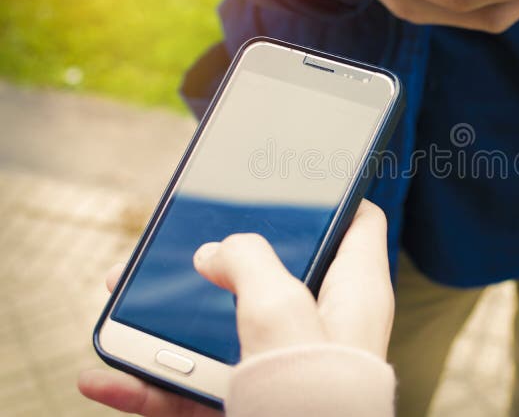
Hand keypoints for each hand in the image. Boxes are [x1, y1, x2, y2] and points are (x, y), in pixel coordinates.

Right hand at [78, 200, 392, 414]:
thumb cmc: (309, 387)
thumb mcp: (278, 303)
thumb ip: (246, 259)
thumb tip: (211, 253)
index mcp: (352, 290)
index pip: (359, 224)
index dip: (335, 196)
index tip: (299, 180)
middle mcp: (323, 324)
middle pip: (273, 271)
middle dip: (220, 254)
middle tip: (182, 236)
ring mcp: (284, 364)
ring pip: (221, 326)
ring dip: (164, 317)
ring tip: (120, 292)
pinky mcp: (250, 403)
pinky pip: (191, 388)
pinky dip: (148, 385)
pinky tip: (102, 378)